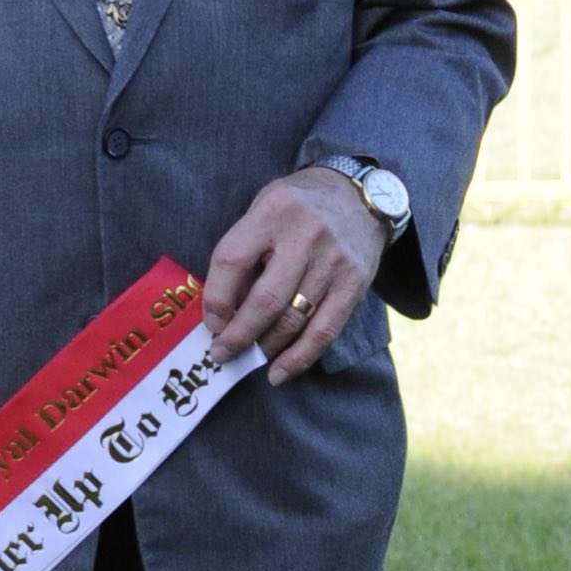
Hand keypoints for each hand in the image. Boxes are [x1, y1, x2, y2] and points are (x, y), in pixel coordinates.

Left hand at [203, 167, 386, 384]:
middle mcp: (305, 235)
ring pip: (294, 320)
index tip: (211, 323)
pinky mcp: (354, 284)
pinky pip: (325, 331)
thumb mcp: (265, 208)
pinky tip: (279, 373)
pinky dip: (299, 358)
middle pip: (265, 300)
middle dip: (238, 335)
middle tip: (221, 353)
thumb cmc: (299, 206)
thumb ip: (245, 248)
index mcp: (273, 211)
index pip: (232, 261)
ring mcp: (334, 261)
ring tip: (248, 358)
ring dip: (265, 348)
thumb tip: (224, 309)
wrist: (360, 197)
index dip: (217, 299)